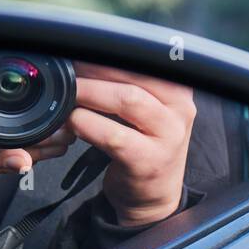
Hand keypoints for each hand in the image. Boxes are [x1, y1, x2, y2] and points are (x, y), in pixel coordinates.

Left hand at [68, 63, 196, 226]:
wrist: (153, 196)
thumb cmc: (143, 146)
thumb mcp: (147, 110)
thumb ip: (128, 84)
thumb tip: (87, 56)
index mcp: (179, 89)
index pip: (143, 60)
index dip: (108, 53)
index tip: (81, 51)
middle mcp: (180, 108)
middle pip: (135, 75)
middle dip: (96, 70)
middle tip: (68, 71)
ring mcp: (169, 136)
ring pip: (127, 99)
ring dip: (91, 93)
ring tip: (68, 94)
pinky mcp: (149, 161)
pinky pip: (115, 136)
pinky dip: (89, 125)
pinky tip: (74, 122)